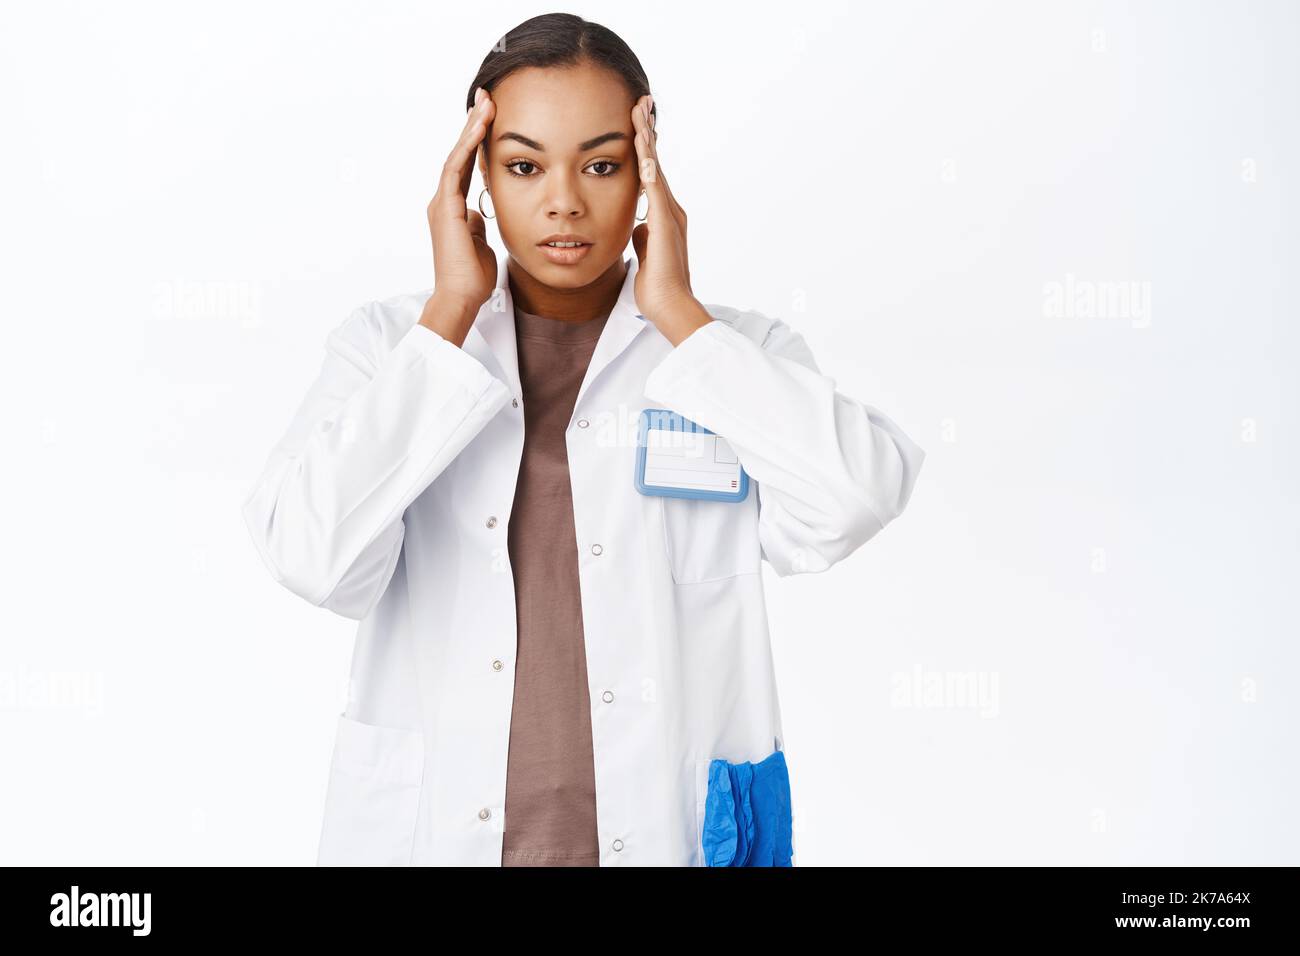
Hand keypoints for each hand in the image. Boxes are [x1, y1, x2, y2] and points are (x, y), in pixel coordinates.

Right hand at [425, 87, 498, 323]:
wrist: (460, 297)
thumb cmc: (472, 277)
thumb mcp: (480, 243)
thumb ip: (478, 224)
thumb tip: (481, 213)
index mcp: (452, 209)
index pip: (466, 167)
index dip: (476, 142)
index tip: (489, 118)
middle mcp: (443, 201)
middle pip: (459, 154)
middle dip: (472, 125)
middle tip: (485, 97)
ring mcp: (441, 203)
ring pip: (456, 155)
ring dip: (471, 128)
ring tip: (485, 103)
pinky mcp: (445, 207)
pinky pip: (456, 168)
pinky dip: (468, 145)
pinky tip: (480, 126)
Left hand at [630, 94, 710, 343]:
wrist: (671, 304)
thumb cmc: (657, 285)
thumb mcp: (645, 252)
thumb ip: (643, 234)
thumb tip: (637, 225)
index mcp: (663, 214)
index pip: (650, 173)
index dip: (643, 147)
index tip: (637, 122)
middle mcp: (670, 209)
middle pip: (655, 162)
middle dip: (647, 131)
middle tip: (641, 102)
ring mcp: (670, 215)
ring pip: (656, 170)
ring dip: (648, 141)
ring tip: (640, 114)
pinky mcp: (666, 226)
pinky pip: (656, 193)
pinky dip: (650, 171)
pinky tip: (644, 152)